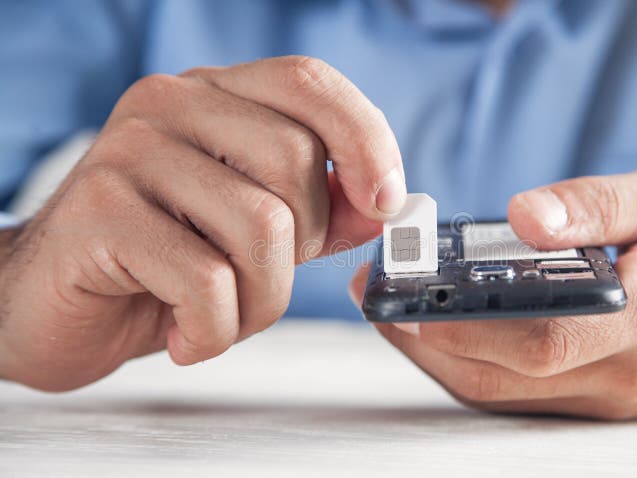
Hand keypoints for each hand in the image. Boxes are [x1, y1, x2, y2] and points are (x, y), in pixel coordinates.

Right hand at [0, 56, 405, 390]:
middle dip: (302, 249)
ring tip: (223, 318)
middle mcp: (171, 106)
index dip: (365, 138)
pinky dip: (216, 329)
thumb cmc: (158, 266)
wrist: (49, 305)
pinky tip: (187, 336)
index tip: (387, 203)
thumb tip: (383, 208)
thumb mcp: (252, 234)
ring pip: (262, 227)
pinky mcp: (101, 210)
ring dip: (262, 301)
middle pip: (296, 164)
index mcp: (215, 98)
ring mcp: (131, 152)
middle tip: (260, 281)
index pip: (308, 83)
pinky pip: (208, 280)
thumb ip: (319, 213)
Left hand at [350, 167, 636, 418]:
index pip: (543, 336)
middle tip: (377, 290)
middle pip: (502, 373)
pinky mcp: (598, 402)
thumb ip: (600, 207)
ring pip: (501, 392)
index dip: (463, 317)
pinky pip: (517, 395)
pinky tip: (441, 329)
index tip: (404, 288)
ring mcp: (609, 398)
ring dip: (436, 354)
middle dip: (423, 337)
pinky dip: (468, 365)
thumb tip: (521, 214)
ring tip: (394, 305)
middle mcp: (622, 374)